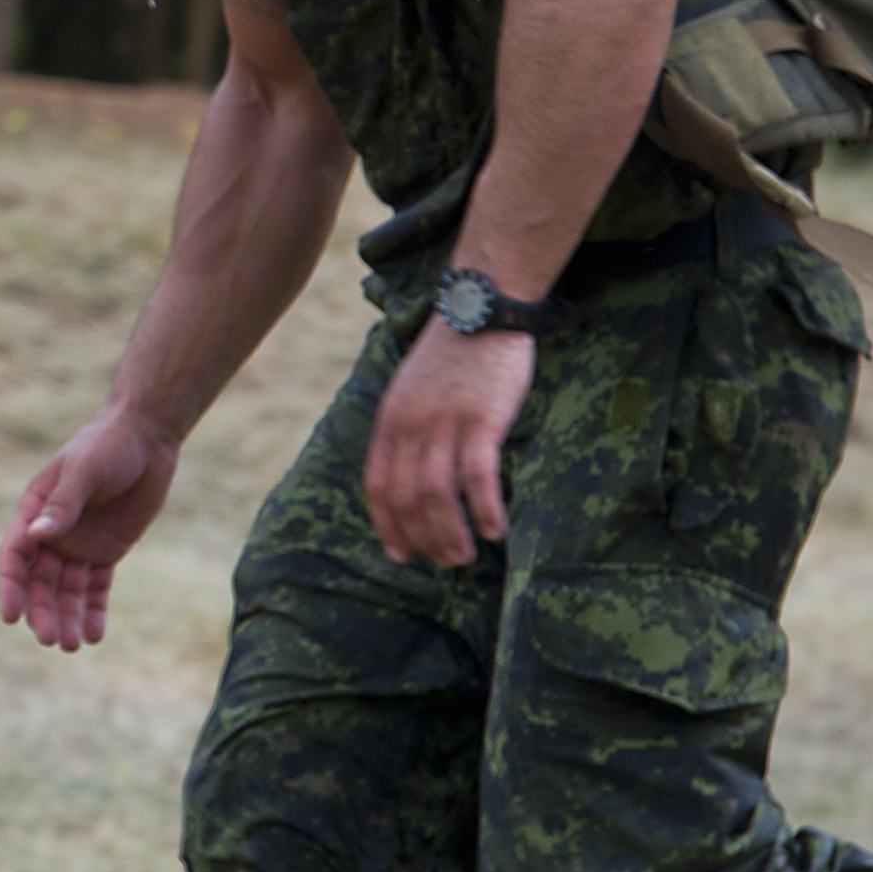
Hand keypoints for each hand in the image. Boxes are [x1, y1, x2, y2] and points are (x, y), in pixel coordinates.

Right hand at [0, 407, 182, 649]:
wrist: (146, 438)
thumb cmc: (107, 446)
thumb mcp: (84, 473)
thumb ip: (62, 506)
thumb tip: (37, 537)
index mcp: (35, 510)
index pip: (15, 554)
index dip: (10, 586)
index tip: (10, 617)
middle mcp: (53, 532)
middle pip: (40, 581)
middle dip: (43, 611)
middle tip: (51, 641)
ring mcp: (79, 544)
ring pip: (67, 590)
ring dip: (67, 617)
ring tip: (74, 647)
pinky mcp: (107, 551)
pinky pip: (97, 587)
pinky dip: (94, 611)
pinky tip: (96, 634)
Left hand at [363, 315, 532, 565]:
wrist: (482, 309)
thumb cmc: (454, 355)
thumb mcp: (413, 391)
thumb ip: (409, 429)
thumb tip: (414, 475)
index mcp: (390, 420)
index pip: (377, 485)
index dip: (387, 525)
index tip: (400, 556)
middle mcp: (409, 424)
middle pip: (405, 497)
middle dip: (422, 538)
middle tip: (446, 562)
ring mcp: (443, 422)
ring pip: (436, 494)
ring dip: (449, 533)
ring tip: (466, 555)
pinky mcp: (480, 418)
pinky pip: (476, 476)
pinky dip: (482, 509)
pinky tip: (495, 530)